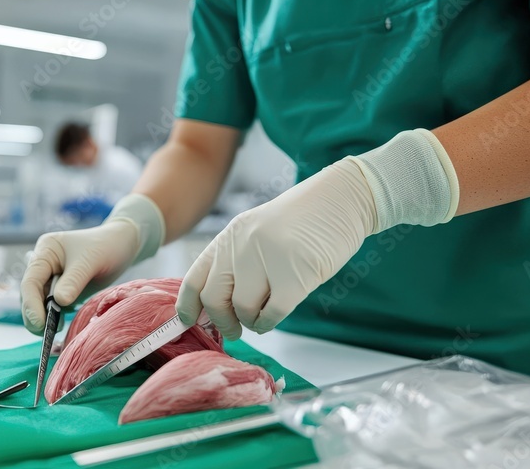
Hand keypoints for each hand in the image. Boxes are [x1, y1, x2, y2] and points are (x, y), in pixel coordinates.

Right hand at [20, 194, 165, 334]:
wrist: (123, 244)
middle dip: (35, 313)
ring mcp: (51, 275)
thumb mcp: (91, 262)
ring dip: (44, 316)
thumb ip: (73, 281)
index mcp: (46, 250)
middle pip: (31, 293)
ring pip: (39, 301)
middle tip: (44, 333)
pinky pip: (52, 304)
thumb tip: (59, 302)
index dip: (31, 303)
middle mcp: (44, 262)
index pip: (31, 280)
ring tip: (54, 330)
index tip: (39, 324)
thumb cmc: (107, 247)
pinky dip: (54, 316)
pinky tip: (61, 325)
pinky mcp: (61, 287)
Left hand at [176, 159, 376, 339]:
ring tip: (261, 315)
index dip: (187, 306)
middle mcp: (242, 245)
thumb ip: (234, 260)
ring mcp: (268, 259)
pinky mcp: (295, 276)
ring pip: (242, 309)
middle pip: (213, 298)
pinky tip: (275, 315)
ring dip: (250, 321)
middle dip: (221, 322)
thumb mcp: (256, 232)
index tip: (188, 322)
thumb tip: (214, 306)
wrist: (342, 200)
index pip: (195, 277)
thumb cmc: (301, 221)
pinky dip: (269, 322)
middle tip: (233, 329)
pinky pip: (271, 315)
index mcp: (230, 235)